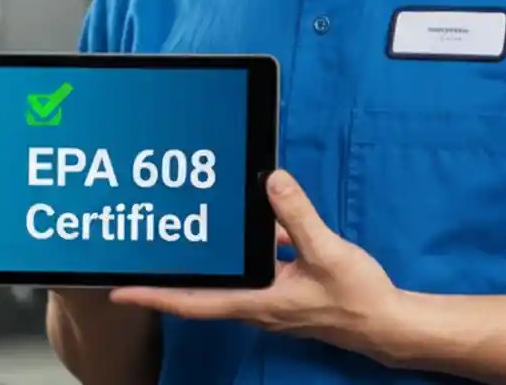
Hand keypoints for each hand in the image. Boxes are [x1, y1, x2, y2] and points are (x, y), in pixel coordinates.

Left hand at [109, 170, 398, 357]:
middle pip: (202, 292)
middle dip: (170, 276)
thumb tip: (271, 181)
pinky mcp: (285, 292)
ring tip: (196, 229)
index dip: (154, 296)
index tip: (120, 291)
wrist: (385, 323)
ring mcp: (270, 301)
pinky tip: (267, 223)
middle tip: (142, 256)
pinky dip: (254, 247)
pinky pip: (258, 268)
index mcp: (257, 302)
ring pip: (232, 276)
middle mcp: (256, 306)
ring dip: (216, 257)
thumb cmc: (357, 298)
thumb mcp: (327, 252)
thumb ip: (297, 216)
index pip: (192, 303)